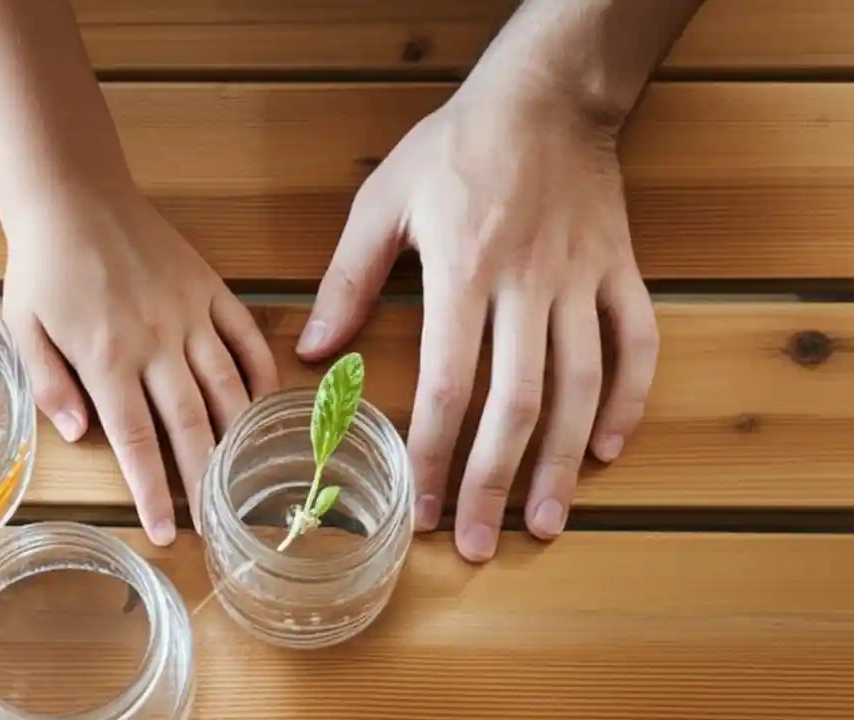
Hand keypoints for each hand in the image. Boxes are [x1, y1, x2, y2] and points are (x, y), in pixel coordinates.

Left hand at [2, 189, 278, 544]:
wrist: (74, 196)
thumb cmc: (43, 265)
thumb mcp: (23, 326)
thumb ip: (48, 383)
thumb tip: (78, 434)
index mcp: (106, 359)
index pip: (136, 441)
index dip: (153, 492)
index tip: (165, 533)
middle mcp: (155, 342)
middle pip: (189, 424)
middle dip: (203, 479)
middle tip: (214, 522)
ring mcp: (188, 314)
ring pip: (225, 385)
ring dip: (237, 434)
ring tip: (244, 476)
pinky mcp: (208, 289)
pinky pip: (244, 336)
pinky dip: (259, 371)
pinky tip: (264, 404)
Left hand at [298, 86, 658, 561]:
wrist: (545, 95)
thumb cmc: (456, 146)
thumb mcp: (384, 200)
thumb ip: (348, 278)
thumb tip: (318, 353)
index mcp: (463, 271)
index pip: (451, 383)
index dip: (438, 453)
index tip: (426, 508)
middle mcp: (528, 285)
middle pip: (517, 402)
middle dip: (497, 480)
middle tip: (483, 544)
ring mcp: (582, 280)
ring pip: (581, 385)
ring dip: (564, 461)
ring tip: (547, 522)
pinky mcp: (620, 270)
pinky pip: (637, 344)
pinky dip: (629, 399)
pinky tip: (609, 448)